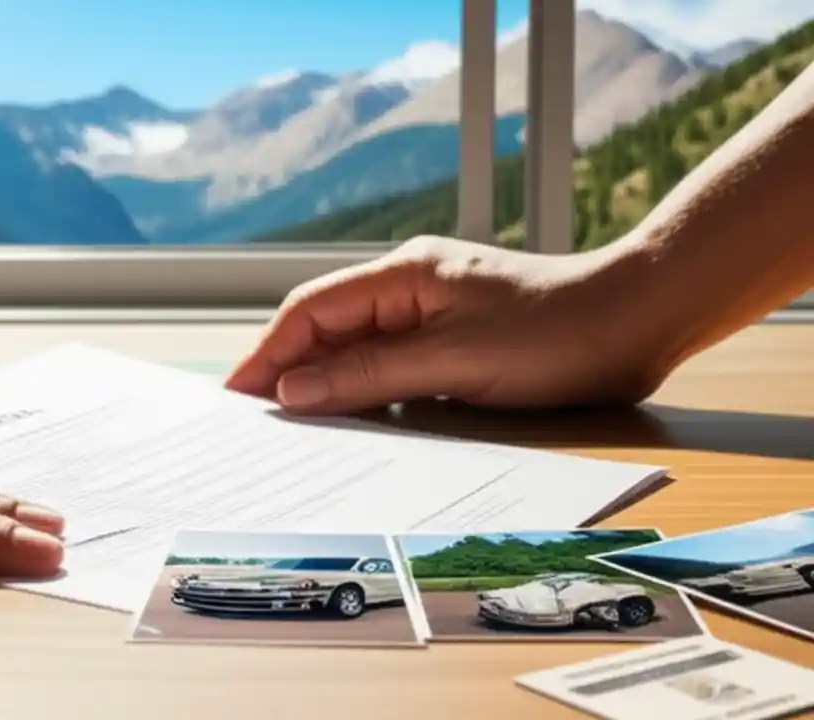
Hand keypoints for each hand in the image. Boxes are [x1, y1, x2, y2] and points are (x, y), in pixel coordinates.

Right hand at [227, 235, 675, 412]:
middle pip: (326, 328)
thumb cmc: (555, 332)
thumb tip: (293, 389)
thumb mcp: (454, 359)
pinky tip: (355, 423)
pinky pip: (391, 365)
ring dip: (326, 385)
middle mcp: (408, 286)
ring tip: (294, 430)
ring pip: (357, 349)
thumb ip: (368, 373)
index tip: (236, 397)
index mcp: (401, 273)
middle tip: (255, 424)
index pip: (310, 310)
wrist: (638, 319)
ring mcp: (430, 312)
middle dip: (287, 371)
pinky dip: (366, 392)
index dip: (267, 353)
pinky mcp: (452, 339)